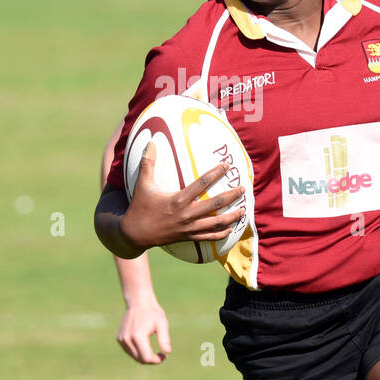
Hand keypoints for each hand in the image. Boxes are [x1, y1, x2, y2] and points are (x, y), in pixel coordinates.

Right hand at [116, 296, 170, 364]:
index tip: (164, 356)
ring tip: (154, 351)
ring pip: (134, 357)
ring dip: (144, 357)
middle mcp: (127, 339)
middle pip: (140, 359)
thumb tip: (167, 352)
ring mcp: (122, 339)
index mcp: (138, 336)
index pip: (146, 357)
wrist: (138, 301)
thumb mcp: (162, 323)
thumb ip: (164, 338)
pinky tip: (145, 346)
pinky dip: (138, 352)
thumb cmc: (152, 312)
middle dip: (151, 360)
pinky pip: (130, 351)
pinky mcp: (119, 338)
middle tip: (161, 354)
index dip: (157, 360)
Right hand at [118, 142, 246, 252]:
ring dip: (231, 217)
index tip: (227, 166)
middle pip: (216, 204)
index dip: (216, 173)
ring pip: (216, 223)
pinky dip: (220, 234)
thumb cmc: (140, 207)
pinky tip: (230, 230)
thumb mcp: (142, 184)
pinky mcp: (188, 237)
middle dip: (232, 196)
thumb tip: (151, 142)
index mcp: (178, 200)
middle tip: (244, 189)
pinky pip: (208, 237)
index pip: (202, 183)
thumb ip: (148, 163)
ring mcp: (189, 228)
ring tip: (243, 211)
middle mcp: (187, 214)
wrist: (135, 234)